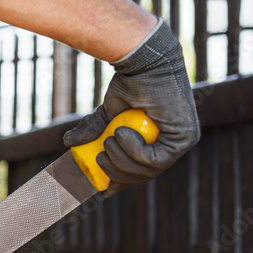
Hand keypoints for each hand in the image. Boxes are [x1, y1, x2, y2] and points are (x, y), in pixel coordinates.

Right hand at [63, 19, 199, 196]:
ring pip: (148, 171)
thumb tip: (68, 142)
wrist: (144, 63)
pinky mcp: (184, 138)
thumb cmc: (131, 82)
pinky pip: (155, 160)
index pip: (142, 170)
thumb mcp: (109, 112)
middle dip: (117, 173)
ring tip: (110, 139)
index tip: (103, 189)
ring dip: (122, 161)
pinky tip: (122, 133)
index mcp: (161, 140)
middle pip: (144, 175)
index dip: (121, 182)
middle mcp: (176, 144)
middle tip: (100, 158)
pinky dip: (134, 151)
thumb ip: (95, 129)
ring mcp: (183, 142)